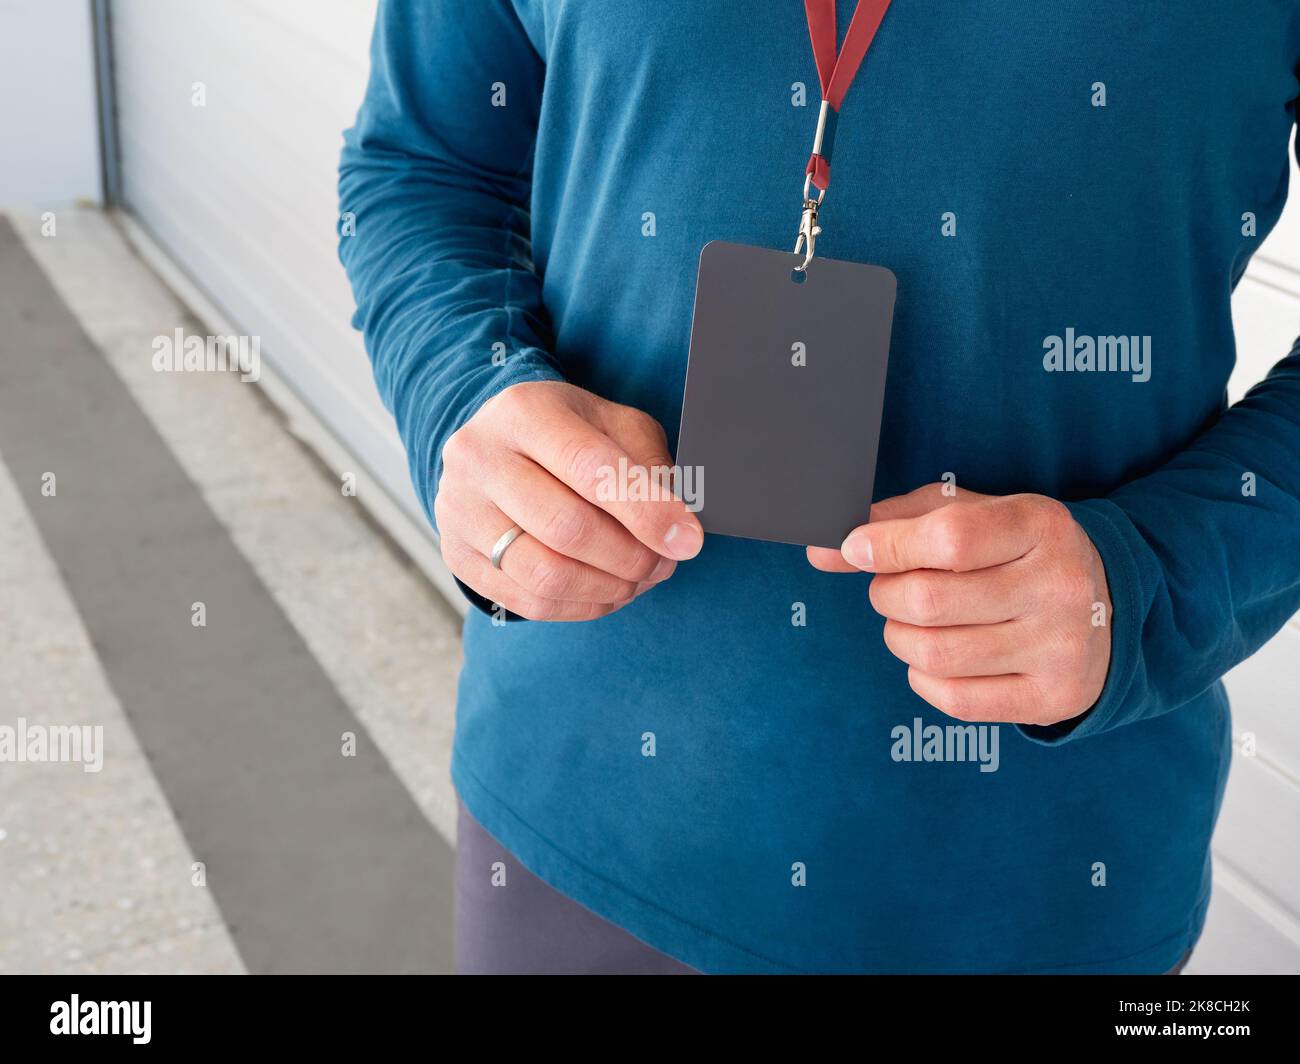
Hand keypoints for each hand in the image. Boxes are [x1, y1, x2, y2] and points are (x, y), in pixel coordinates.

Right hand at [435, 381, 702, 620]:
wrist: (492, 445)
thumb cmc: (566, 434)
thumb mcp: (613, 425)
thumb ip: (648, 465)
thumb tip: (679, 525)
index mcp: (524, 412)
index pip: (591, 469)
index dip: (647, 512)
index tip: (688, 540)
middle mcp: (479, 458)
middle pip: (567, 528)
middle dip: (631, 556)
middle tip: (665, 563)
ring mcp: (460, 510)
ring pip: (545, 574)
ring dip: (609, 588)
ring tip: (640, 580)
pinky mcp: (457, 554)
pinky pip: (528, 601)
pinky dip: (581, 607)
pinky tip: (608, 593)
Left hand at [808, 484, 1111, 725]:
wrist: (1105, 603)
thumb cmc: (1013, 550)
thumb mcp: (966, 516)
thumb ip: (894, 525)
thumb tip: (825, 550)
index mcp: (1040, 526)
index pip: (948, 538)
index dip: (887, 546)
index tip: (858, 549)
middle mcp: (1059, 587)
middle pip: (929, 602)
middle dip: (886, 596)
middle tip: (892, 589)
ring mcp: (1062, 647)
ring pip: (934, 655)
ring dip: (899, 638)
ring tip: (913, 622)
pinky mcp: (1054, 696)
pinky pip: (955, 699)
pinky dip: (924, 678)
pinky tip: (936, 657)